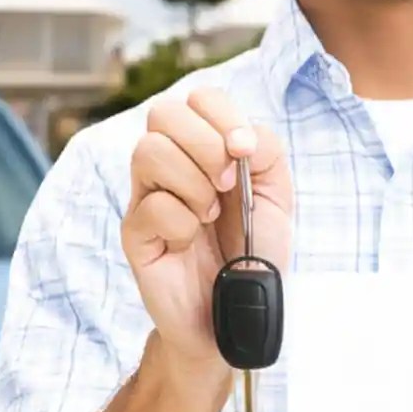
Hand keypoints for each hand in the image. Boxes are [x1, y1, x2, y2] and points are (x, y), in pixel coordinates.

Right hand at [121, 87, 293, 370]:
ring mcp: (146, 197)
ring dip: (192, 184)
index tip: (245, 153)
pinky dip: (182, 223)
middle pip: (163, 113)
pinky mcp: (134, 232)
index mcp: (204, 148)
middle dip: (205, 144)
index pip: (199, 98)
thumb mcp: (277, 196)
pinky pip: (152, 205)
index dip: (223, 116)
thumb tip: (239, 139)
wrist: (237, 313)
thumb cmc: (253, 254)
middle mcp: (170, 165)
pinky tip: (188, 242)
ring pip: (149, 152)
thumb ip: (266, 153)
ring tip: (208, 215)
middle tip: (227, 185)